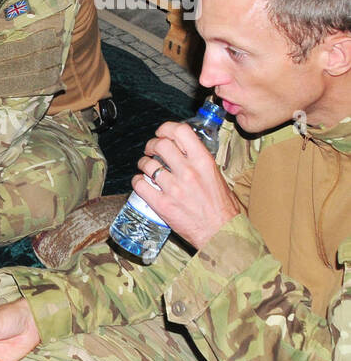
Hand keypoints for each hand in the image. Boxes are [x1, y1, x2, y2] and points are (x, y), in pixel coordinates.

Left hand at [132, 120, 240, 249]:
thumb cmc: (222, 206)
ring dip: (143, 163)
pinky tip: (142, 182)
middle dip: (151, 145)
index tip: (162, 133)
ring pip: (147, 164)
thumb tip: (183, 149)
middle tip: (151, 151)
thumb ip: (199, 161)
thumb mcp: (216, 176)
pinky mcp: (162, 203)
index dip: (166, 128)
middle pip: (160, 144)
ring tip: (146, 167)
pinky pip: (139, 184)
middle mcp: (188, 172)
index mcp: (203, 162)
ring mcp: (174, 188)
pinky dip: (137, 181)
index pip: (181, 131)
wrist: (221, 232)